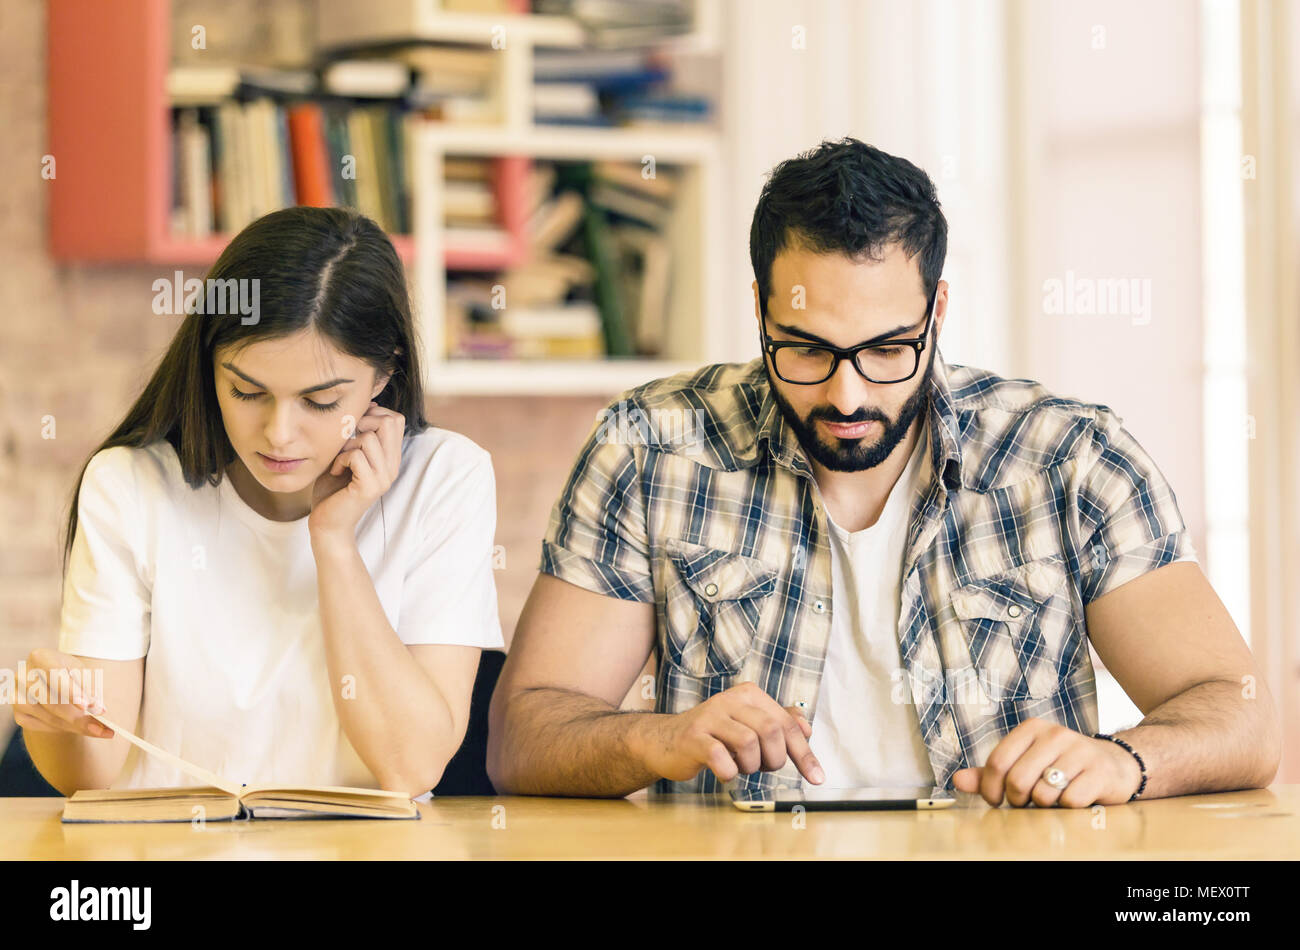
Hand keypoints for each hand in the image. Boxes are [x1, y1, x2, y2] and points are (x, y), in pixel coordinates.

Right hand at [10, 648, 114, 738]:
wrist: (57, 682)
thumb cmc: (74, 674)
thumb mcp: (85, 674)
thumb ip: (90, 688)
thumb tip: (97, 708)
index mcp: (40, 657)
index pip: (54, 674)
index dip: (70, 691)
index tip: (86, 705)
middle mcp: (22, 675)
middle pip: (51, 700)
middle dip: (78, 716)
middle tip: (101, 727)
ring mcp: (16, 696)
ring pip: (48, 716)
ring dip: (74, 725)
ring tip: (98, 729)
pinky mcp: (18, 714)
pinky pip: (42, 726)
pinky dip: (63, 729)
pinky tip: (77, 726)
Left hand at [308, 402, 404, 543]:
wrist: (328, 524)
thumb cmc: (332, 489)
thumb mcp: (346, 455)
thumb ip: (357, 434)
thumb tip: (368, 405)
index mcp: (390, 458)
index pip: (396, 419)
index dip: (373, 414)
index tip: (353, 427)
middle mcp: (392, 467)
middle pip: (389, 422)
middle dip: (362, 422)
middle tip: (345, 440)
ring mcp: (383, 478)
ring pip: (369, 438)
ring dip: (346, 444)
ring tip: (338, 459)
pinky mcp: (370, 487)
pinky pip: (356, 456)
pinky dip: (339, 459)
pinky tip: (334, 472)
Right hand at [639, 681, 824, 784]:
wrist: (665, 741)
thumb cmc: (713, 735)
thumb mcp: (747, 724)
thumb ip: (778, 722)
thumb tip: (806, 728)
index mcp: (748, 695)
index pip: (787, 723)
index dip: (804, 753)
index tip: (816, 776)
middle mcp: (730, 700)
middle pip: (772, 731)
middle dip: (775, 759)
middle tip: (764, 769)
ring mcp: (710, 717)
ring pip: (749, 744)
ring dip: (751, 766)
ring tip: (740, 766)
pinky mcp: (693, 738)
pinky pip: (722, 759)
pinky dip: (729, 772)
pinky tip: (723, 770)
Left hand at [951, 717, 1142, 806]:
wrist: (1112, 765)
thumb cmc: (1059, 765)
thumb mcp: (1024, 762)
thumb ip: (990, 773)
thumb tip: (957, 781)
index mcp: (1032, 728)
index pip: (997, 762)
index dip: (991, 789)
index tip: (996, 800)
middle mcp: (1055, 734)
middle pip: (1018, 780)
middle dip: (1017, 800)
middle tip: (1025, 801)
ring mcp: (1079, 751)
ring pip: (1043, 793)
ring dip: (1043, 804)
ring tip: (1052, 797)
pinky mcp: (1099, 772)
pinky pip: (1069, 801)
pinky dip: (1067, 807)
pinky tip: (1073, 798)